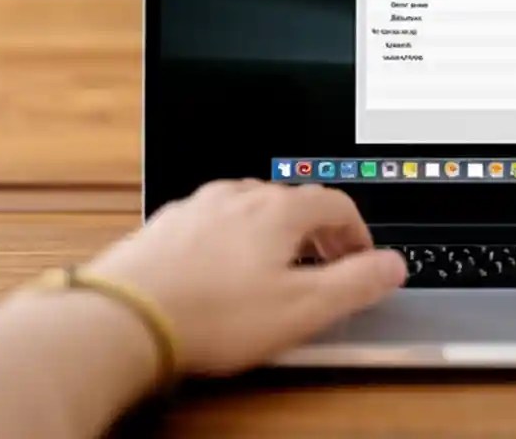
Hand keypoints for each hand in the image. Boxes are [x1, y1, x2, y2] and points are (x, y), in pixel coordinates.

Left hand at [84, 180, 405, 374]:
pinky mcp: (166, 228)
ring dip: (271, 235)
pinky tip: (222, 277)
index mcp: (278, 209)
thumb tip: (391, 266)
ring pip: (249, 209)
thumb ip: (355, 283)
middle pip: (293, 201)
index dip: (357, 233)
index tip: (359, 258)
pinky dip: (230, 242)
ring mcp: (197, 208)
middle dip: (316, 233)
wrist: (124, 319)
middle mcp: (237, 197)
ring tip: (273, 272)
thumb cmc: (211, 315)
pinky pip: (212, 225)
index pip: (336, 203)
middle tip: (324, 267)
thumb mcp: (303, 308)